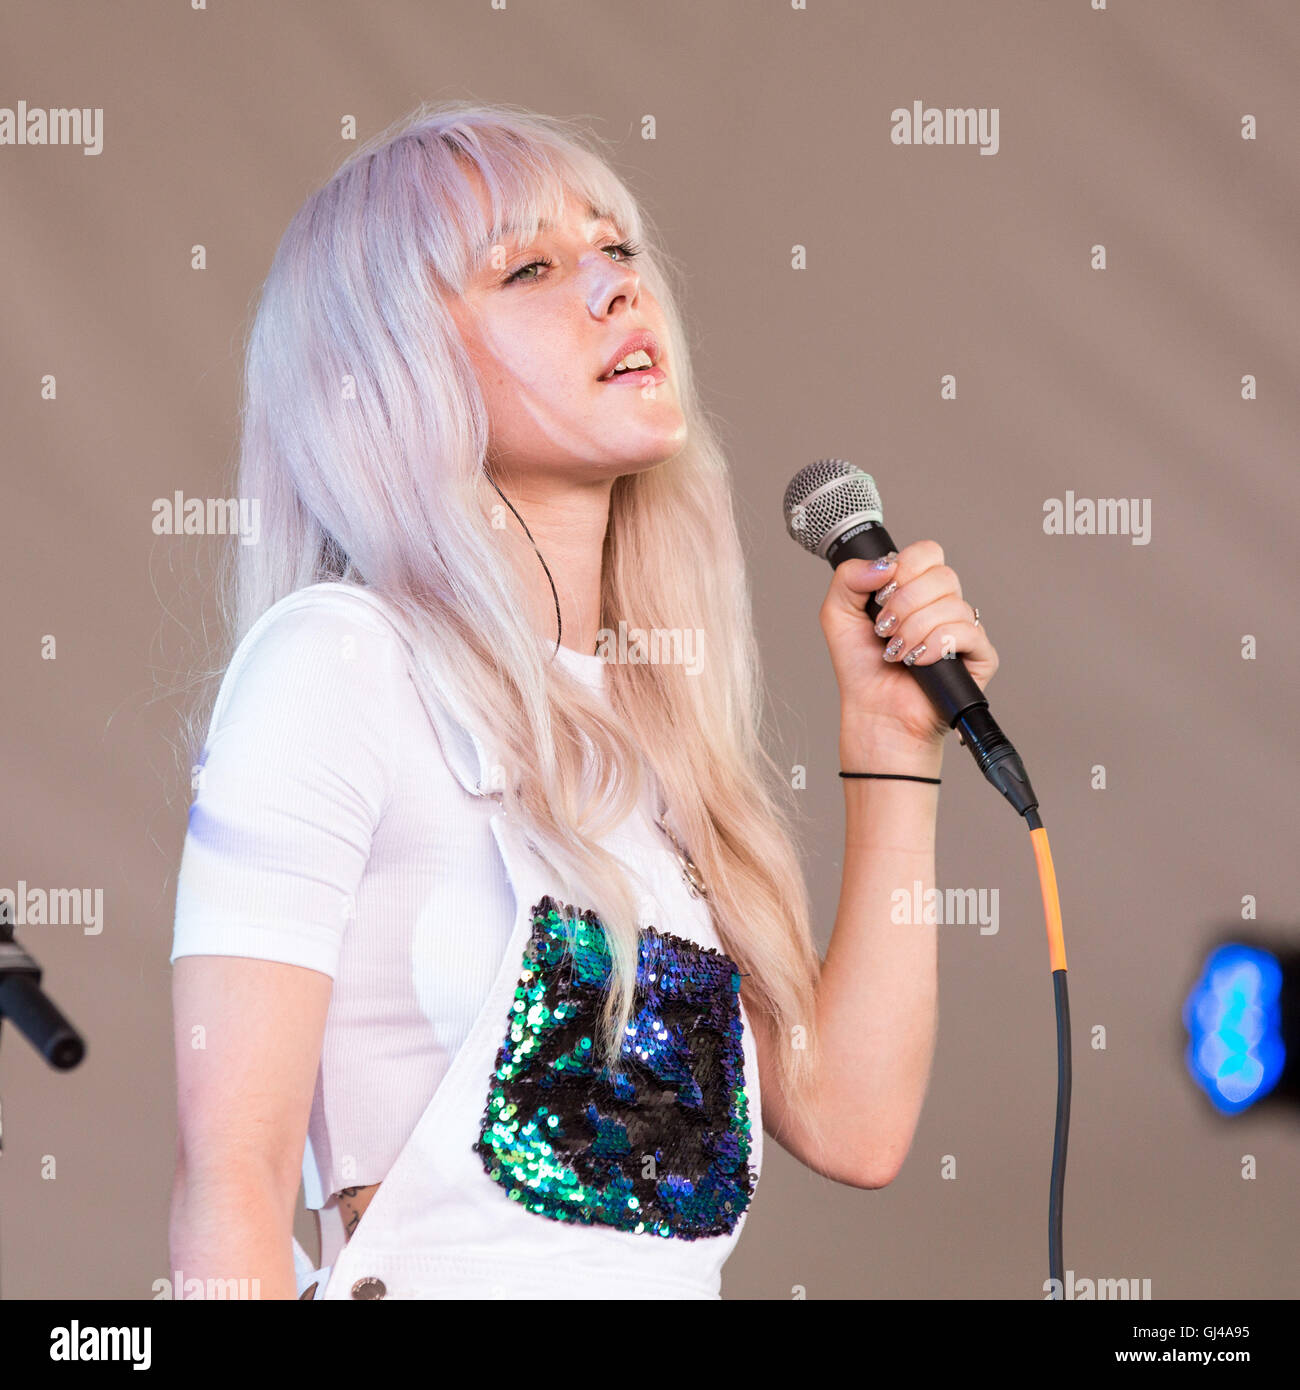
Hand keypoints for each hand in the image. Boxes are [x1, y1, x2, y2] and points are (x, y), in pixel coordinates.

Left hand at [819, 540, 998, 754]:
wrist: (874, 713)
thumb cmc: (860, 669)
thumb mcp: (837, 614)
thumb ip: (849, 577)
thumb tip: (886, 564)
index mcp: (916, 589)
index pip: (927, 553)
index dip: (905, 568)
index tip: (881, 596)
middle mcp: (943, 605)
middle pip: (942, 576)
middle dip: (904, 604)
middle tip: (884, 630)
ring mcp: (963, 629)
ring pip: (952, 605)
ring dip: (914, 630)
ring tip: (897, 653)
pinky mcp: (980, 656)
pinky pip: (967, 632)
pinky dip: (935, 646)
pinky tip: (918, 661)